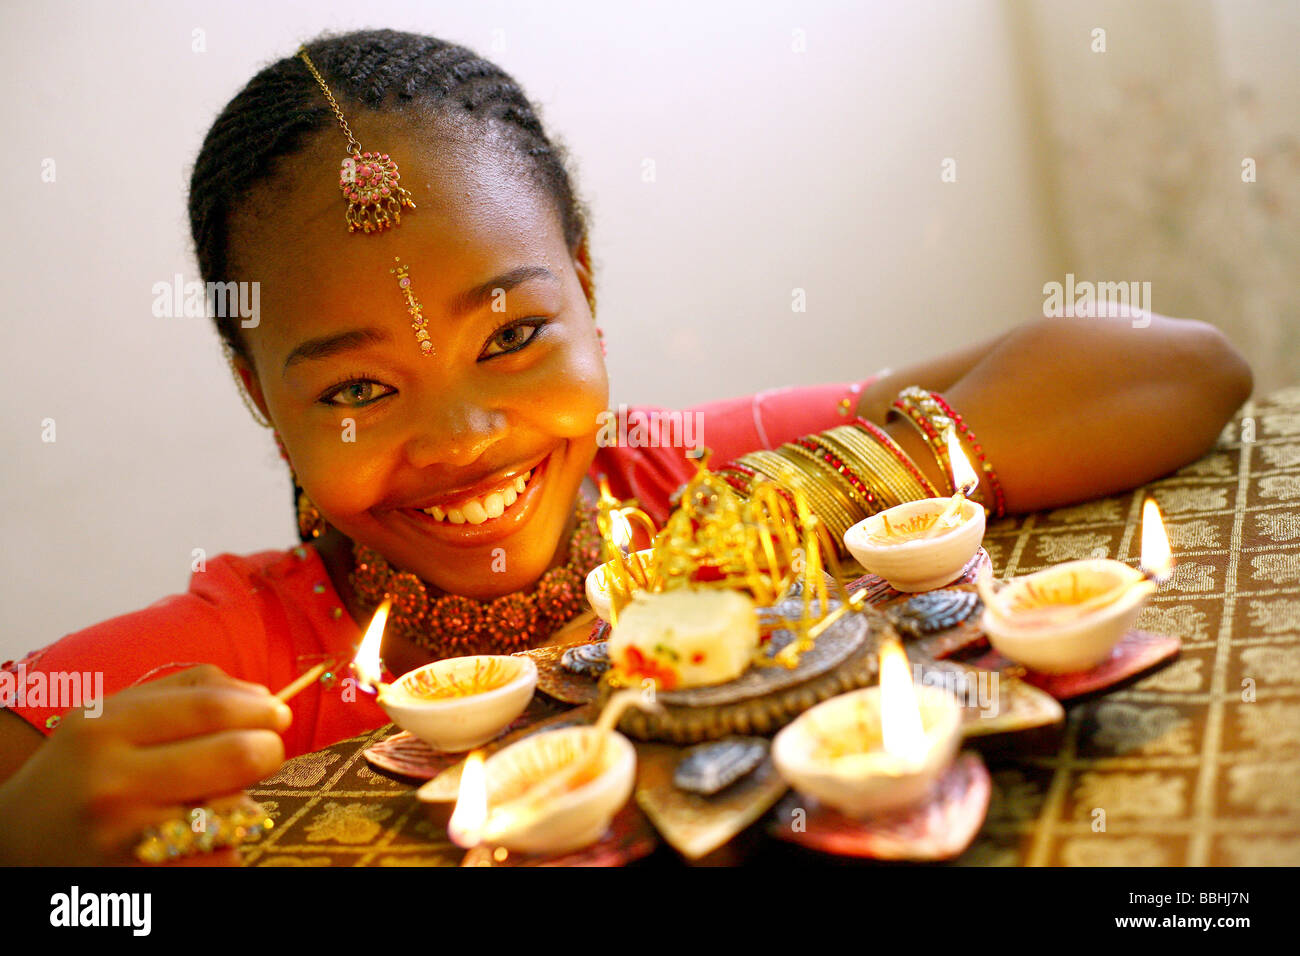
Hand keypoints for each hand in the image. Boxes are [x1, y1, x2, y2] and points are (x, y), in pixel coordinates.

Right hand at [0, 664, 290, 864]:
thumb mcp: (112, 715)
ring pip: (235, 809)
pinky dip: (225, 843)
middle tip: (266, 750)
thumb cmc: (82, 769)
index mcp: (103, 730)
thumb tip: (264, 698)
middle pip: (236, 757)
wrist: (17, 844)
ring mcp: (129, 840)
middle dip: (267, 750)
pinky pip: (224, 856)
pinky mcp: (147, 882)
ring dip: (241, 800)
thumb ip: (188, 692)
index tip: (279, 714)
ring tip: (213, 795)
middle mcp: (113, 784)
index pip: (209, 708)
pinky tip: (197, 835)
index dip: (259, 709)